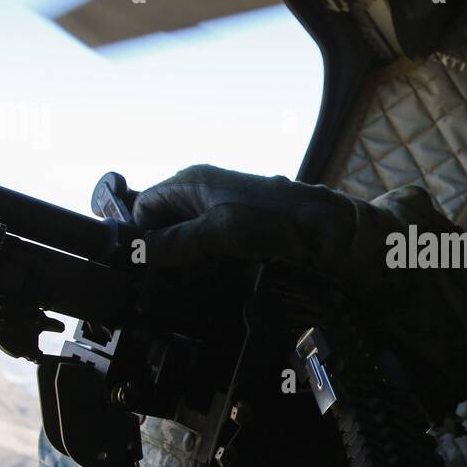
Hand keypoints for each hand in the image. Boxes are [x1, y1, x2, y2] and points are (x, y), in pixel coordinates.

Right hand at [131, 164, 357, 272]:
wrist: (326, 228)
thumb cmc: (275, 221)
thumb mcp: (219, 232)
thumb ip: (177, 242)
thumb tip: (139, 252)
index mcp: (191, 182)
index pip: (144, 205)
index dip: (139, 234)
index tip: (139, 266)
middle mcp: (202, 189)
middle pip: (163, 221)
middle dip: (159, 247)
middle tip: (156, 281)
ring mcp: (222, 206)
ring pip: (185, 233)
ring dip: (181, 257)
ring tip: (178, 285)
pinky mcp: (239, 224)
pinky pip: (207, 241)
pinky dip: (202, 259)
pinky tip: (205, 278)